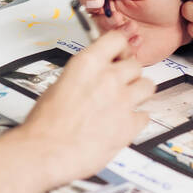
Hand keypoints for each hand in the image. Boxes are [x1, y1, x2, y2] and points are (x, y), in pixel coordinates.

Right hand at [21, 30, 155, 181]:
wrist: (46, 152)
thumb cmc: (45, 125)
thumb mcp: (58, 86)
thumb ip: (82, 77)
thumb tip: (90, 78)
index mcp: (88, 65)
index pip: (117, 40)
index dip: (121, 47)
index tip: (121, 52)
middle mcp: (109, 79)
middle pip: (135, 64)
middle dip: (129, 73)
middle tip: (122, 81)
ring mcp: (123, 102)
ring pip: (148, 86)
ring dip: (139, 92)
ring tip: (127, 101)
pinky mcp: (130, 125)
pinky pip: (144, 116)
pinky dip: (136, 119)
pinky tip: (124, 123)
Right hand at [82, 0, 186, 65]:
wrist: (181, 23)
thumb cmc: (164, 2)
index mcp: (112, 0)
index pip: (90, 0)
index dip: (91, 1)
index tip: (99, 2)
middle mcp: (112, 18)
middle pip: (94, 21)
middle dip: (106, 20)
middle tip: (120, 18)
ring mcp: (118, 35)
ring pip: (104, 39)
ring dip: (117, 34)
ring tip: (134, 29)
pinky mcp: (126, 51)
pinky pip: (117, 54)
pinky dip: (127, 48)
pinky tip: (139, 40)